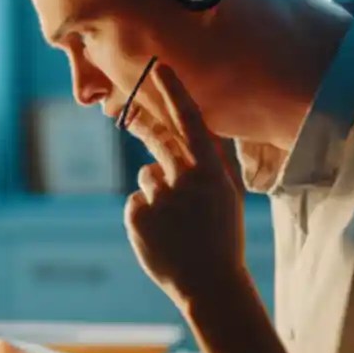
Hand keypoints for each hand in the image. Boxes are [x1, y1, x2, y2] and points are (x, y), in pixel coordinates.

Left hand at [124, 63, 248, 306]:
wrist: (211, 285)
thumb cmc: (220, 237)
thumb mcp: (225, 196)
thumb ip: (207, 165)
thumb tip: (193, 133)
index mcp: (213, 173)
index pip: (191, 123)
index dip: (174, 93)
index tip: (159, 67)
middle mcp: (186, 180)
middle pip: (159, 140)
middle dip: (144, 121)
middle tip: (128, 105)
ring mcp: (159, 198)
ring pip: (147, 176)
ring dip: (156, 192)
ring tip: (176, 222)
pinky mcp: (136, 216)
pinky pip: (135, 202)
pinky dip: (144, 215)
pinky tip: (161, 235)